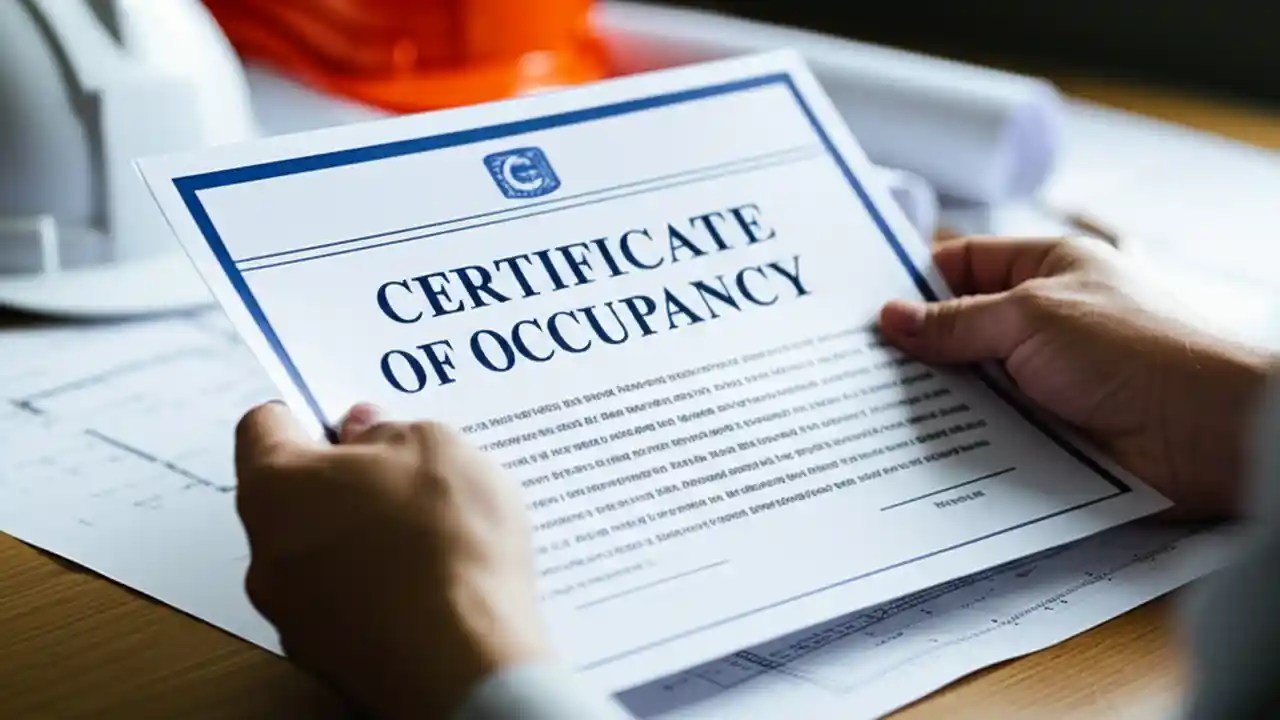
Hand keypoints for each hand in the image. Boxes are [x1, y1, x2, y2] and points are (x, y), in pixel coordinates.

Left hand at [234, 403, 550, 718]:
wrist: (466, 664)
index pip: (264, 426)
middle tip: (410, 476)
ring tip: (436, 538)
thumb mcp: (437, 448)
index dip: (312, 414)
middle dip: (347, 482)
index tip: (354, 419)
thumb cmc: (446, 546)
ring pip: (322, 555)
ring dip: (365, 540)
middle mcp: (266, 553)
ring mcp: (294, 615)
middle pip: (295, 496)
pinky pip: (350, 606)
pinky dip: (383, 592)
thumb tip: (369, 430)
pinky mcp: (329, 660)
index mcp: (276, 486)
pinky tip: (436, 588)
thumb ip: (391, 429)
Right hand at [879, 236, 1271, 517]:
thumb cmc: (1135, 350)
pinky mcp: (1050, 427)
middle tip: (858, 363)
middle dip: (918, 346)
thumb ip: (957, 322)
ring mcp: (1048, 376)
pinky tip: (917, 444)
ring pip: (973, 382)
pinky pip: (991, 426)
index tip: (867, 309)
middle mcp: (1046, 319)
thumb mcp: (1031, 317)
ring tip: (874, 406)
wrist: (1203, 432)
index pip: (966, 263)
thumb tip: (893, 319)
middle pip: (962, 327)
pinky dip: (960, 434)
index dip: (917, 283)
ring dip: (938, 395)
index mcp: (1049, 269)